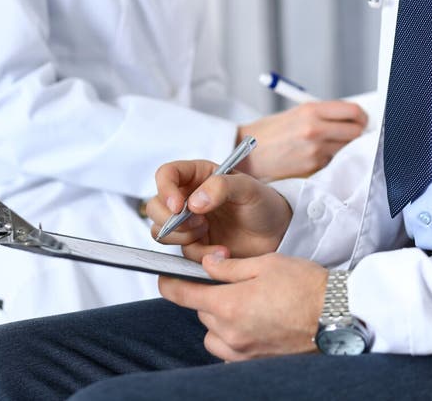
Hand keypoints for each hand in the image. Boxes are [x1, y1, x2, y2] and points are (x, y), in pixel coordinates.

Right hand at [146, 159, 291, 258]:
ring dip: (182, 237)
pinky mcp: (194, 247)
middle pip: (154, 206)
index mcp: (199, 175)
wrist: (277, 234)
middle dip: (169, 219)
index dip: (165, 189)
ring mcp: (188, 224)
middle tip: (198, 224)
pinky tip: (222, 252)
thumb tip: (193, 202)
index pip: (166, 174)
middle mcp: (188, 198)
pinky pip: (180, 255)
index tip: (178, 206)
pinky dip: (199, 256)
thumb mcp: (249, 189)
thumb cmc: (264, 203)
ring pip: (160, 232)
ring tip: (209, 234)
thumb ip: (222, 187)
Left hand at [159, 252, 327, 359]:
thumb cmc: (306, 286)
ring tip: (245, 304)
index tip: (165, 279)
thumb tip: (206, 264)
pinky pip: (231, 353)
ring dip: (220, 320)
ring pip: (214, 336)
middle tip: (233, 282)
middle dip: (211, 297)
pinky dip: (234, 339)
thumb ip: (230, 266)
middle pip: (202, 315)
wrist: (337, 315)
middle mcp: (232, 334)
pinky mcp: (256, 364)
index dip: (171, 285)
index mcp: (231, 305)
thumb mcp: (266, 263)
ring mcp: (244, 353)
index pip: (186, 296)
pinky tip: (254, 324)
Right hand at [237, 100, 367, 179]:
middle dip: (358, 133)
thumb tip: (352, 118)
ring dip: (345, 147)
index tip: (362, 120)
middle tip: (352, 134)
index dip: (362, 117)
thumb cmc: (270, 132)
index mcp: (311, 110)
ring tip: (330, 145)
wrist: (247, 154)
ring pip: (347, 148)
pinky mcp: (312, 168)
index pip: (353, 112)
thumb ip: (324, 114)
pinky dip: (331, 159)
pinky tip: (317, 156)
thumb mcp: (296, 113)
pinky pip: (333, 162)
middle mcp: (315, 130)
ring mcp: (315, 151)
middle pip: (356, 132)